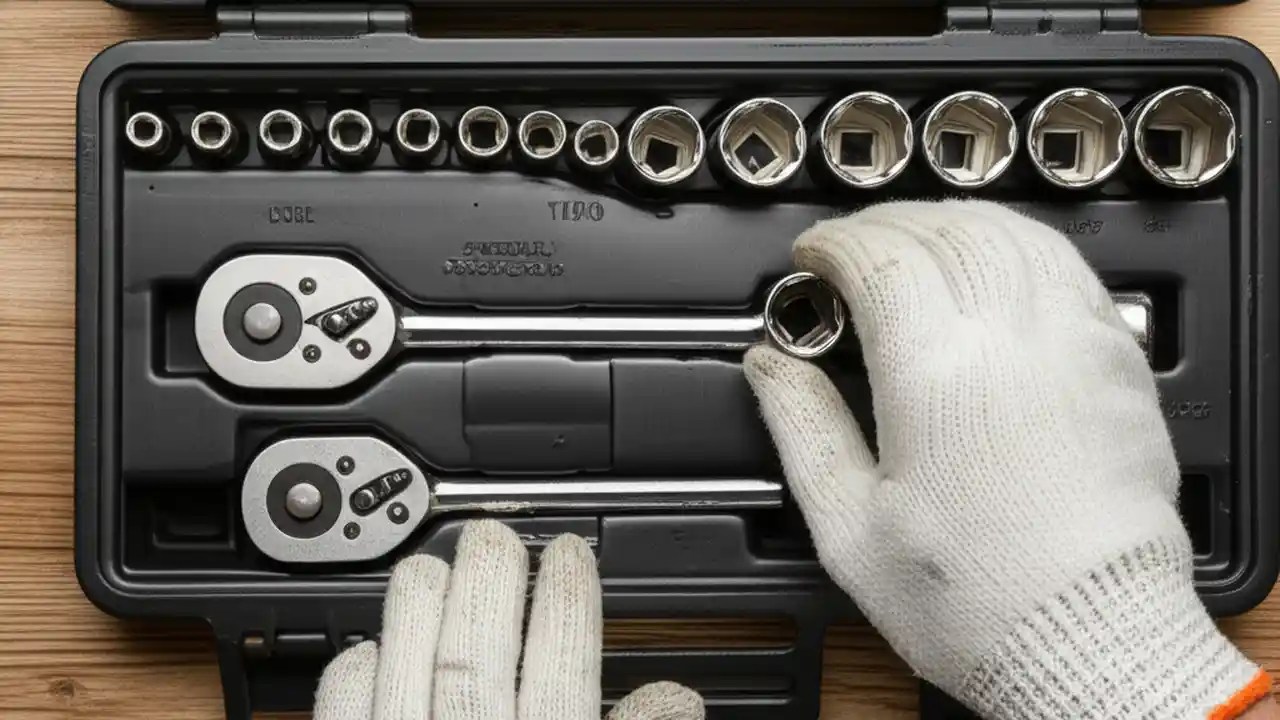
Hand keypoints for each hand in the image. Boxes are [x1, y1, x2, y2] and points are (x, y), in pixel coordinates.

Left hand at [315, 519, 703, 719]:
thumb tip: (678, 698)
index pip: (564, 660)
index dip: (569, 595)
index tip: (572, 553)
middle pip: (478, 645)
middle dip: (489, 577)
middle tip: (496, 534)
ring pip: (408, 662)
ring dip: (420, 605)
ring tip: (431, 564)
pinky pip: (345, 709)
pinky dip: (357, 671)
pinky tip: (369, 647)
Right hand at [745, 201, 1267, 717]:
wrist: (1089, 638)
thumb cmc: (976, 599)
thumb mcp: (850, 527)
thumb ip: (802, 428)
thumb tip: (770, 366)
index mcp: (937, 376)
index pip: (878, 258)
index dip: (834, 243)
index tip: (812, 255)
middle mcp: (1013, 339)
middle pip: (942, 232)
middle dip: (885, 223)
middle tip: (852, 243)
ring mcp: (1076, 342)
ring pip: (1011, 232)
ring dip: (953, 221)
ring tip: (916, 239)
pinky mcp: (1118, 361)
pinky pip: (1067, 266)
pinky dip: (1019, 242)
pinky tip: (997, 259)